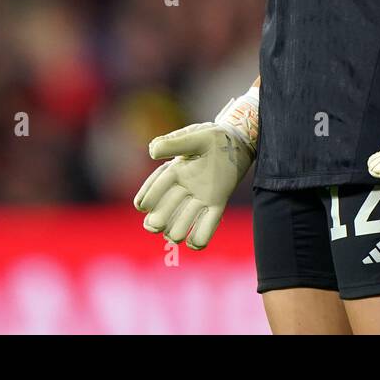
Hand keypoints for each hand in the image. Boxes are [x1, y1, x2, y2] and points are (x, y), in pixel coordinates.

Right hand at [133, 85, 258, 249]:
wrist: (237, 143)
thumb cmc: (214, 138)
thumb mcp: (195, 136)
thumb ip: (174, 143)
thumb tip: (152, 151)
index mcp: (175, 171)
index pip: (156, 187)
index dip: (147, 198)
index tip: (142, 206)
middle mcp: (184, 188)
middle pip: (165, 211)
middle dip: (158, 220)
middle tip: (155, 225)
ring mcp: (199, 199)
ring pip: (181, 223)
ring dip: (177, 230)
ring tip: (175, 234)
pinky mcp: (216, 205)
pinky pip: (206, 227)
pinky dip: (199, 238)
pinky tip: (194, 243)